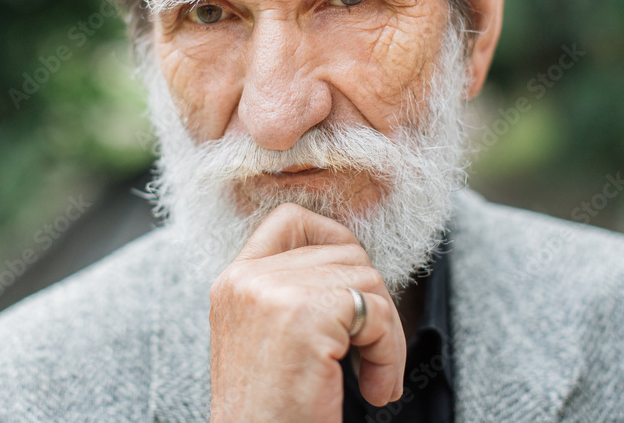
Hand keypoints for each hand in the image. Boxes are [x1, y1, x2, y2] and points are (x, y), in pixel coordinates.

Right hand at [209, 203, 405, 421]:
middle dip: (373, 303)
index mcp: (234, 280)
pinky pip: (375, 312)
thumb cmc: (273, 410)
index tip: (352, 292)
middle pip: (345, 252)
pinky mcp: (302, 315)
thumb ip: (293, 292)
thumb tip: (354, 259)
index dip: (334, 240)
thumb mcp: (268, 338)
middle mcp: (246, 279)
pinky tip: (373, 389)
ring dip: (385, 334)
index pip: (291, 219)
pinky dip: (389, 352)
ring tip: (371, 377)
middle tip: (368, 352)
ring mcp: (271, 293)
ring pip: (368, 280)